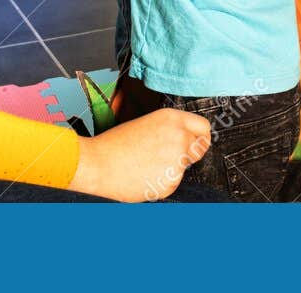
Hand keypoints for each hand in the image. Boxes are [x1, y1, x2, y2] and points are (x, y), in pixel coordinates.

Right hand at [69, 108, 211, 200]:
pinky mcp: (170, 181)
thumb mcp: (145, 124)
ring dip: (170, 169)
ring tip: (145, 165)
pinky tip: (143, 176)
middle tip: (165, 157)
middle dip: (187, 154)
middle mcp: (179, 137)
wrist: (96, 164)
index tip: (197, 143)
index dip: (200, 137)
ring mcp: (176, 160)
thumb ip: (169, 130)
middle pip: (199, 149)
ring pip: (183, 168)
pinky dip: (161, 183)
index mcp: (172, 118)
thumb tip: (184, 139)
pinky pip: (172, 183)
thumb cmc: (114, 145)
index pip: (203, 128)